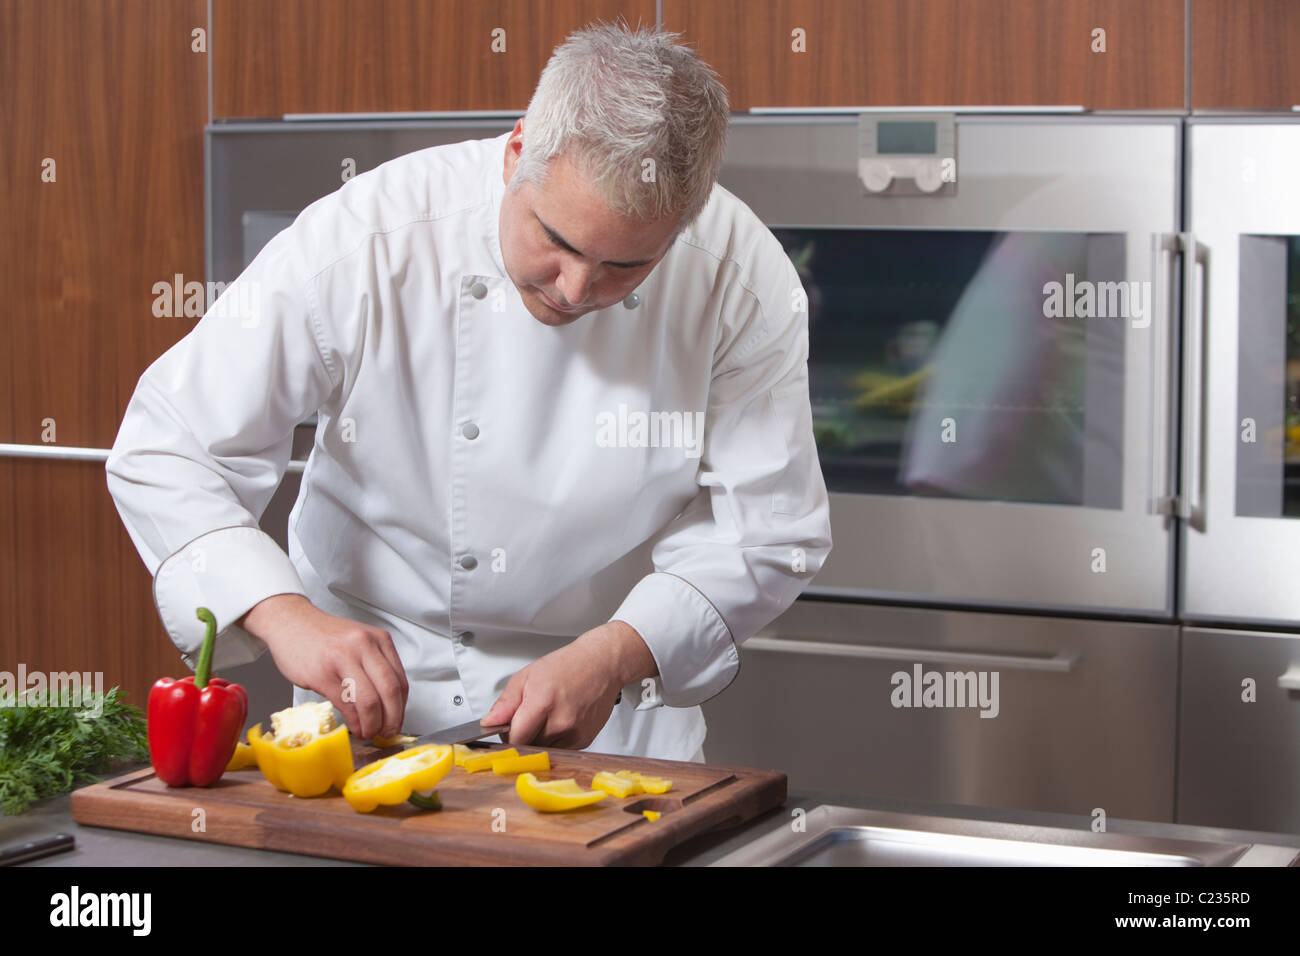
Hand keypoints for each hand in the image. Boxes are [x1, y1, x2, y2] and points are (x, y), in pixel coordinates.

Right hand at [239, 593, 408, 739]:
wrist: (290, 622)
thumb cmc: (324, 637)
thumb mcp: (358, 642)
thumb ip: (375, 666)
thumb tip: (389, 704)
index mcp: (379, 639)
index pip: (400, 681)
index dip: (400, 708)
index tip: (396, 721)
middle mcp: (364, 646)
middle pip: (390, 691)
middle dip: (391, 720)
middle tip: (387, 733)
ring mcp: (343, 659)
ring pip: (369, 701)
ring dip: (372, 724)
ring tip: (368, 731)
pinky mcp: (322, 674)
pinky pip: (346, 704)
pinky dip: (354, 721)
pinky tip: (354, 726)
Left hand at [482, 621, 656, 749]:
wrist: (602, 664)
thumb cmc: (567, 666)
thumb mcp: (528, 676)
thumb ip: (506, 703)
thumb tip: (489, 723)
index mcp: (542, 702)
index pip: (515, 738)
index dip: (507, 736)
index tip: (506, 729)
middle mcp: (560, 721)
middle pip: (528, 746)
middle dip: (523, 736)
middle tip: (528, 717)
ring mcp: (574, 733)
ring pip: (544, 750)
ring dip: (539, 739)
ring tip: (547, 716)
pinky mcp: (584, 740)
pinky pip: (560, 749)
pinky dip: (555, 740)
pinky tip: (560, 720)